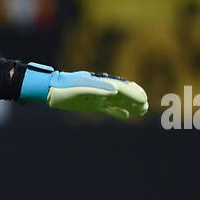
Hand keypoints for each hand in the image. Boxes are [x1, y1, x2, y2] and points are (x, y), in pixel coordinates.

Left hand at [21, 63, 149, 119]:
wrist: (54, 90)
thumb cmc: (68, 87)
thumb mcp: (82, 87)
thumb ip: (99, 89)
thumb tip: (116, 91)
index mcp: (104, 83)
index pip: (123, 88)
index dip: (134, 94)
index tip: (144, 100)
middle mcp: (104, 89)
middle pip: (124, 94)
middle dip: (136, 100)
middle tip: (145, 107)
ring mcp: (99, 97)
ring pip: (119, 101)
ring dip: (131, 106)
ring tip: (141, 112)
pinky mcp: (93, 104)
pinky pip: (109, 108)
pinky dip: (118, 111)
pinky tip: (126, 116)